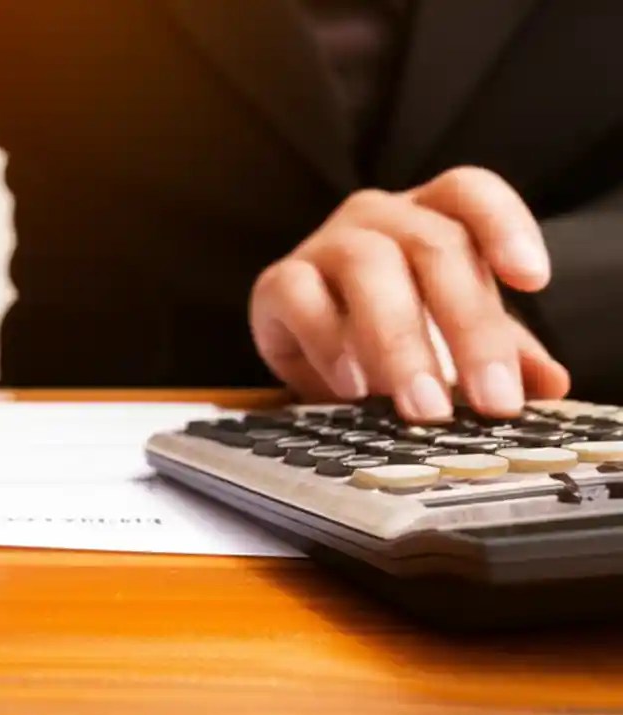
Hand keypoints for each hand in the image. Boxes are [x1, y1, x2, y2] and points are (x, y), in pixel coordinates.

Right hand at [250, 166, 569, 421]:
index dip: (505, 226)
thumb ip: (503, 352)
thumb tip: (551, 382)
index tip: (533, 280)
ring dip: (402, 342)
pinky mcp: (277, 283)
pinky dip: (330, 343)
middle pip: (433, 245)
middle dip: (471, 327)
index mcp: (431, 214)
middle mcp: (378, 217)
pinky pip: (301, 297)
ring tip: (425, 407)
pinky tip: (354, 386)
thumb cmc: (392, 328)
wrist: (311, 347)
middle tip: (492, 399)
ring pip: (368, 267)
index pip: (470, 193)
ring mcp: (324, 244)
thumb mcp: (456, 339)